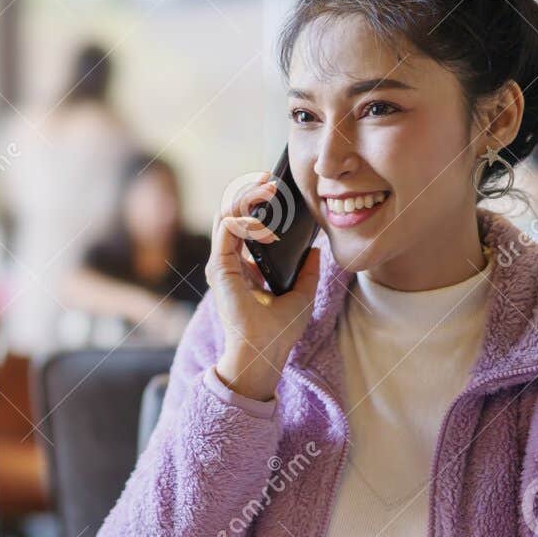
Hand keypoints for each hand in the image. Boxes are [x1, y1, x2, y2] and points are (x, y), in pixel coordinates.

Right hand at [206, 172, 322, 400]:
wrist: (262, 354)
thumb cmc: (276, 334)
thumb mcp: (301, 297)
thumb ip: (307, 274)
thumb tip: (317, 252)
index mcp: (243, 271)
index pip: (244, 229)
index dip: (257, 208)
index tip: (274, 194)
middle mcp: (229, 265)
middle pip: (233, 218)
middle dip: (249, 195)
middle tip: (269, 181)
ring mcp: (222, 266)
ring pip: (226, 217)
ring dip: (246, 199)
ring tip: (266, 188)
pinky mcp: (220, 268)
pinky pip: (227, 229)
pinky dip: (244, 218)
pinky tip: (265, 219)